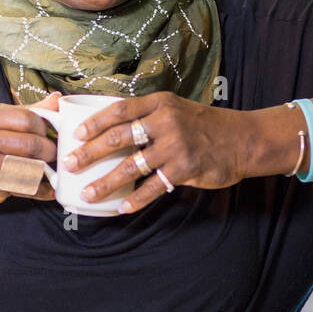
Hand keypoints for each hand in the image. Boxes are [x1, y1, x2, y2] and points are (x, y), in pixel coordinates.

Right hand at [0, 92, 61, 216]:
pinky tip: (45, 187)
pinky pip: (26, 186)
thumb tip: (56, 99)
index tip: (47, 134)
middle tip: (52, 153)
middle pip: (30, 142)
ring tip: (46, 168)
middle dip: (48, 150)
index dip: (43, 127)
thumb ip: (24, 112)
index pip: (27, 118)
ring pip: (31, 166)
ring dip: (44, 170)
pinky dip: (41, 189)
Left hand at [64, 91, 251, 213]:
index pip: (119, 110)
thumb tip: (109, 127)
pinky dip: (136, 200)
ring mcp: (175, 146)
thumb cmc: (202, 125)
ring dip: (106, 182)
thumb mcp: (175, 109)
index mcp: (159, 103)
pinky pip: (154, 187)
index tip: (76, 135)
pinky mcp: (185, 169)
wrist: (243, 139)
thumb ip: (147, 115)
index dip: (95, 123)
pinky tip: (122, 208)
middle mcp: (165, 122)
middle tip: (70, 165)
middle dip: (90, 153)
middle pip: (119, 137)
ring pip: (131, 166)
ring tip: (89, 193)